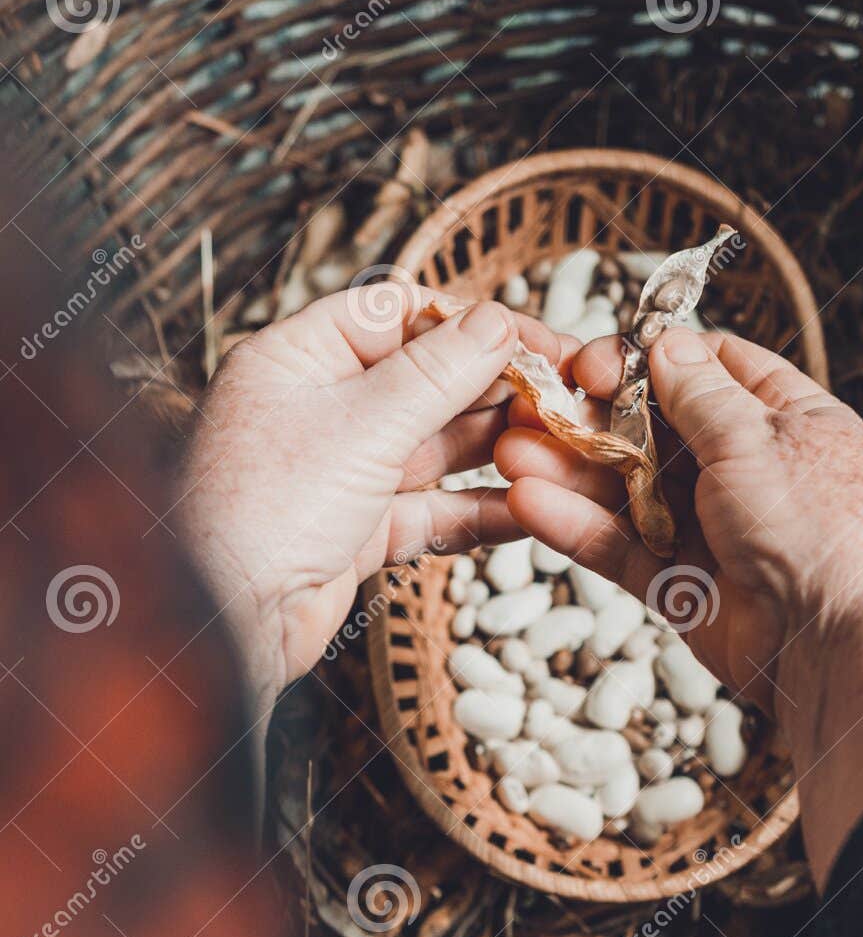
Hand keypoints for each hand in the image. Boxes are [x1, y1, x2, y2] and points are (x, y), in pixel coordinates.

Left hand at [179, 286, 566, 713]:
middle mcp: (318, 408)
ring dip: (496, 448)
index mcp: (300, 357)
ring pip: (434, 448)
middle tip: (564, 395)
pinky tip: (529, 508)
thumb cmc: (263, 507)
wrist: (223, 622)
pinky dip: (477, 511)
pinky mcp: (357, 532)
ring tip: (559, 445)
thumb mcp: (362, 423)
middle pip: (425, 381)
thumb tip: (495, 323)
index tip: (533, 338)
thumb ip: (437, 373)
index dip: (471, 323)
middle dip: (495, 389)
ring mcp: (340, 472)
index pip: (398, 314)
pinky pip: (430, 511)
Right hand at [496, 326, 862, 715]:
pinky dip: (576, 525)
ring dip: (570, 470)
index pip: (709, 370)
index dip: (648, 360)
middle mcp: (746, 471)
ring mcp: (711, 529)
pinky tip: (528, 503)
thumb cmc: (821, 526)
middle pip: (654, 430)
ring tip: (511, 453)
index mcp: (783, 421)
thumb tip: (664, 344)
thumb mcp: (757, 438)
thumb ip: (699, 394)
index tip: (594, 363)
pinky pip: (621, 546)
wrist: (839, 643)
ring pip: (627, 490)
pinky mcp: (681, 585)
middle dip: (593, 418)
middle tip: (534, 407)